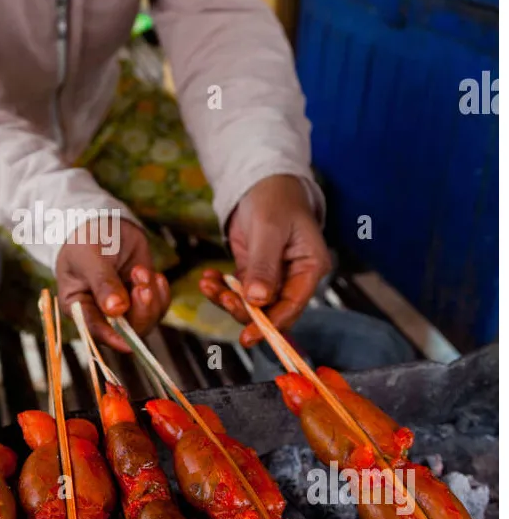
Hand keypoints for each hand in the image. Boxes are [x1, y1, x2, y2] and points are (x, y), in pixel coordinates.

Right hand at [55, 219, 169, 352]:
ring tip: (142, 271)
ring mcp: (124, 307)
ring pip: (145, 321)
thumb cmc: (86, 238)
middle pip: (126, 330)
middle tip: (142, 281)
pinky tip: (154, 275)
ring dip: (150, 299)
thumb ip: (103, 283)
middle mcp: (101, 313)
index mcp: (79, 308)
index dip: (113, 338)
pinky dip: (160, 294)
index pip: (95, 331)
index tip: (128, 340)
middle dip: (139, 310)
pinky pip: (157, 307)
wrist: (104, 221)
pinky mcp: (141, 297)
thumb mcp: (90, 257)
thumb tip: (116, 310)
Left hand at [200, 175, 330, 347]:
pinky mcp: (255, 273)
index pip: (293, 305)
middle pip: (271, 310)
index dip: (271, 324)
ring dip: (228, 299)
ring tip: (209, 284)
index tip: (248, 336)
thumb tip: (257, 300)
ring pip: (251, 304)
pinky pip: (238, 291)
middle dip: (244, 310)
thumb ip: (264, 265)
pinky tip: (208, 278)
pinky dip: (220, 288)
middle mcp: (295, 277)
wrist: (262, 182)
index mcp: (310, 267)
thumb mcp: (269, 229)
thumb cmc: (275, 199)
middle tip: (222, 297)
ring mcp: (274, 277)